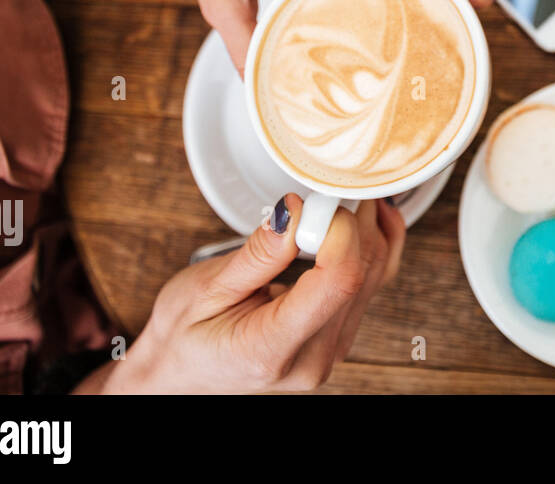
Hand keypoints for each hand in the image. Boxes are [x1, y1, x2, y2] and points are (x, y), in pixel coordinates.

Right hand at [85, 195, 404, 392]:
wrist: (180, 373)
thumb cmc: (183, 336)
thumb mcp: (203, 290)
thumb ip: (258, 254)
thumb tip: (297, 211)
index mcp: (270, 349)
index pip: (338, 282)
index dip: (340, 230)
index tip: (318, 200)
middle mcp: (313, 357)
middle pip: (360, 275)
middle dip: (353, 220)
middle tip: (332, 181)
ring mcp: (331, 350)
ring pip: (374, 277)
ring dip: (368, 228)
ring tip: (346, 191)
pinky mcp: (337, 336)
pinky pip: (371, 286)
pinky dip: (374, 246)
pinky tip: (370, 218)